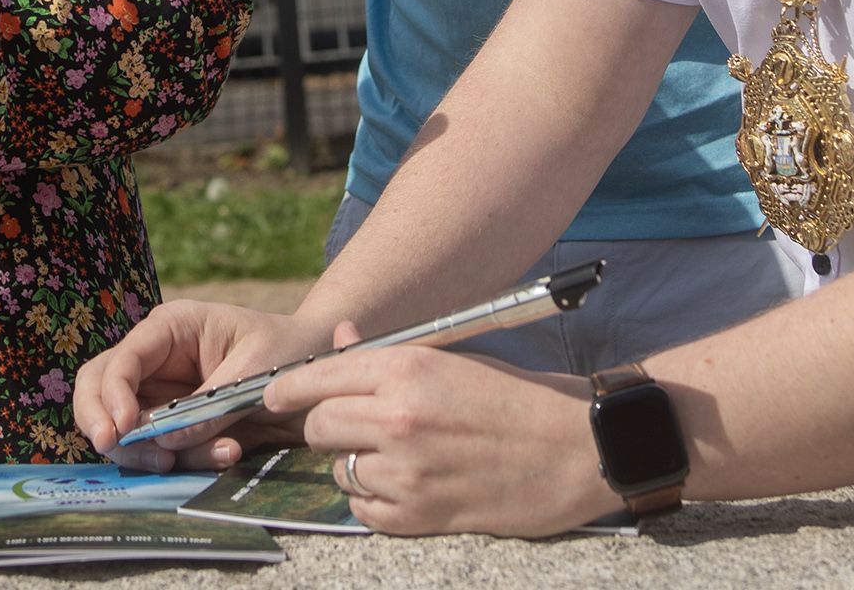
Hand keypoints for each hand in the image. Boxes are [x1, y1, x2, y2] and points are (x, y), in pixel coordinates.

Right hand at [73, 299, 333, 471]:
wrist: (314, 365)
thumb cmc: (288, 348)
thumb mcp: (257, 368)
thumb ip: (210, 404)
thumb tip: (165, 440)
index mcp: (171, 327)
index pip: (124, 358)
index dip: (113, 393)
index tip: (124, 428)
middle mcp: (155, 357)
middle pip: (98, 384)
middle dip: (98, 418)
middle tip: (113, 447)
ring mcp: (159, 390)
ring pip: (121, 424)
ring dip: (150, 450)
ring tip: (218, 453)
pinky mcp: (171, 421)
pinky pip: (158, 446)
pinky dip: (180, 459)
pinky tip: (227, 452)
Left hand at [260, 335, 611, 536]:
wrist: (579, 448)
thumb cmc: (519, 398)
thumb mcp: (453, 359)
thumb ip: (388, 354)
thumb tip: (343, 339)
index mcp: (407, 369)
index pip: (318, 378)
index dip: (288, 390)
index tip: (274, 398)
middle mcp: (399, 417)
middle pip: (319, 426)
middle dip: (325, 426)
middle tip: (346, 427)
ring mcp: (410, 470)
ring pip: (340, 469)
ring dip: (354, 464)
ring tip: (389, 456)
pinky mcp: (425, 514)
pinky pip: (365, 511)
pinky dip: (373, 501)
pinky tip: (400, 486)